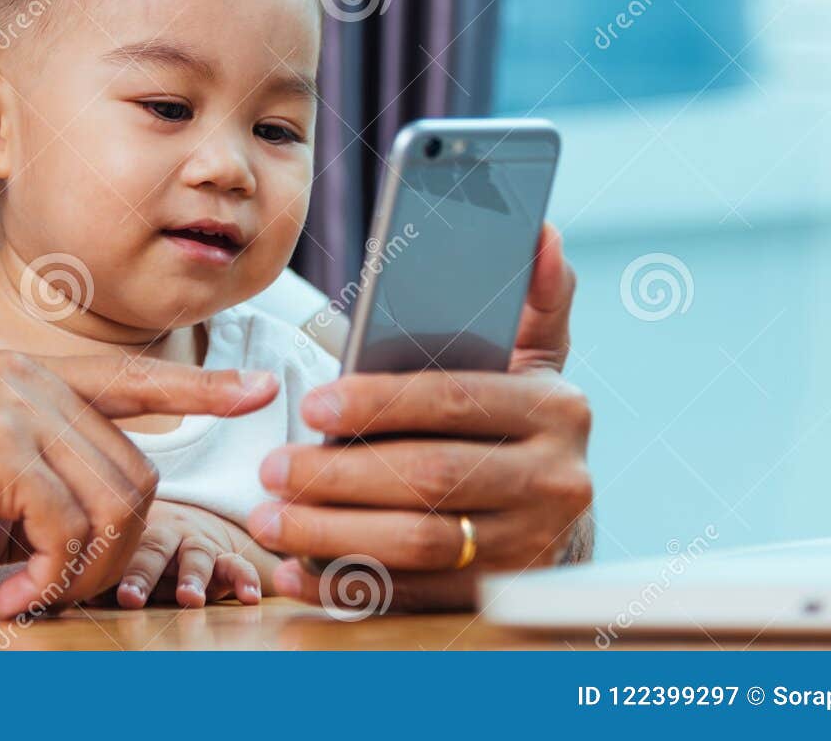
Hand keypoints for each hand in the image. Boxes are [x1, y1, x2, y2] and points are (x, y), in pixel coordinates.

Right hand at [0, 351, 277, 618]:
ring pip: (114, 499)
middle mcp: (25, 376)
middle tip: (64, 588)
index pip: (132, 376)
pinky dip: (50, 577)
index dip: (202, 384)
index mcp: (28, 376)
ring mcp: (10, 404)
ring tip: (36, 591)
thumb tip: (125, 502)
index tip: (258, 387)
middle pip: (135, 471)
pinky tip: (12, 595)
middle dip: (118, 549)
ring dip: (87, 569)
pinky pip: (68, 525)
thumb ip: (59, 472)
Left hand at [111, 500, 276, 608]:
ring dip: (191, 576)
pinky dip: (245, 578)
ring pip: (196, 555)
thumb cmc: (146, 552)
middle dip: (143, 574)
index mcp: (135, 535)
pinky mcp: (226, 558)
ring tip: (189, 599)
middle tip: (132, 597)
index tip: (108, 594)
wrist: (192, 527)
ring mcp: (198, 545)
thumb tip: (69, 597)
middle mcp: (167, 535)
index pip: (120, 550)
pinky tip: (249, 598)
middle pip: (155, 549)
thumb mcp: (125, 559)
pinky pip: (238, 564)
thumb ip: (102, 577)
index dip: (113, 570)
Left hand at [251, 223, 590, 610]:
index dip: (379, 402)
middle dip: (340, 475)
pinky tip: (297, 573)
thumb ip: (533, 299)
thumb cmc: (517, 417)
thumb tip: (542, 233)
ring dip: (333, 534)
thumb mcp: (534, 357)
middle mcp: (556, 480)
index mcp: (555, 408)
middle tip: (271, 469)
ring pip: (420, 543)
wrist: (560, 511)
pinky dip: (350, 587)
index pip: (454, 398)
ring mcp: (532, 544)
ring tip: (270, 520)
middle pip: (431, 478)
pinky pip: (416, 597)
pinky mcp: (500, 594)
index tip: (313, 403)